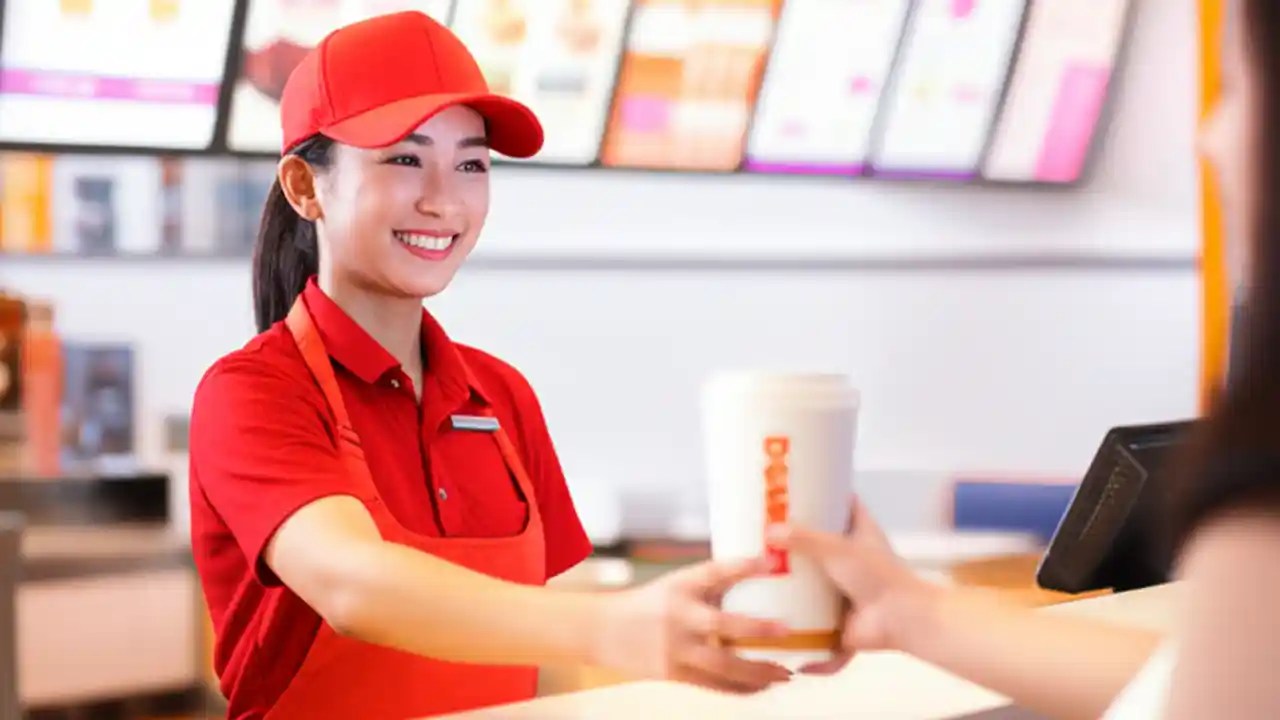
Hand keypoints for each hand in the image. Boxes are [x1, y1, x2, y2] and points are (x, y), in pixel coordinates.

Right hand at [591, 557, 793, 692]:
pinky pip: (713, 686)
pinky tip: (760, 688)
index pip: (714, 571)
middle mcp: (678, 616)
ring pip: (723, 664)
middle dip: (757, 629)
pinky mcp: (673, 674)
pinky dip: (740, 689)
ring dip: (757, 671)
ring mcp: (675, 648)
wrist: (604, 630)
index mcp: (681, 586)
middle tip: (787, 629)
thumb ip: (713, 584)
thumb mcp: (678, 584)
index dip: (743, 565)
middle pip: (722, 623)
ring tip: (784, 673)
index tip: (770, 562)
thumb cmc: (651, 604)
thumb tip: (761, 572)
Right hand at [768, 497, 940, 672]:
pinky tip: (770, 603)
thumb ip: (803, 538)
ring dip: (794, 572)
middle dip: (799, 536)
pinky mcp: (837, 611)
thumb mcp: (836, 548)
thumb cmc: (876, 576)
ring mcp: (846, 584)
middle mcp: (855, 555)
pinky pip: (811, 607)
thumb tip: (770, 531)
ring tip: (762, 564)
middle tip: (768, 528)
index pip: (845, 503)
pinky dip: (795, 606)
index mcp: (863, 531)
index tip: (798, 489)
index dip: (825, 493)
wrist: (897, 620)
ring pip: (815, 573)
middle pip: (824, 539)